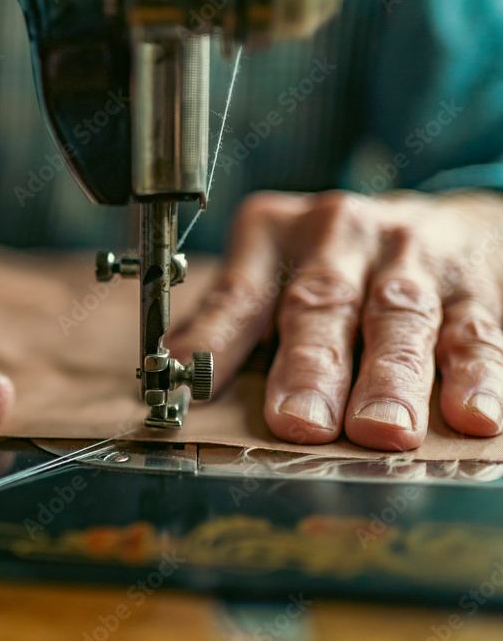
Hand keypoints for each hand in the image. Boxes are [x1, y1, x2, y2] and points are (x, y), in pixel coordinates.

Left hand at [168, 190, 502, 450]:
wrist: (444, 218)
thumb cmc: (341, 259)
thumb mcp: (276, 268)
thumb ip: (232, 318)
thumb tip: (175, 371)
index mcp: (278, 235)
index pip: (240, 292)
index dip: (216, 340)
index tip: (193, 387)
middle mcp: (341, 237)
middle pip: (321, 303)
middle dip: (310, 366)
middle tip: (298, 420)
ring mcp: (411, 258)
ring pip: (398, 317)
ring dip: (390, 376)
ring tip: (380, 429)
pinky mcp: (472, 286)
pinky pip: (475, 331)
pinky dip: (475, 375)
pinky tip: (472, 414)